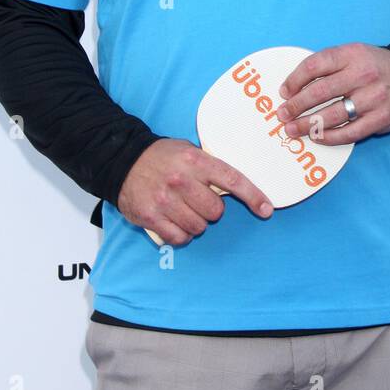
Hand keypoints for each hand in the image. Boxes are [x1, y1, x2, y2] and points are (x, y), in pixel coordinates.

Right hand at [117, 138, 273, 245]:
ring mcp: (165, 201)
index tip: (266, 209)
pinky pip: (180, 238)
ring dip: (195, 222)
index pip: (232, 180)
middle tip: (198, 200)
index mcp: (196, 161)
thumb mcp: (189, 151)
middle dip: (211, 209)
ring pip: (199, 227)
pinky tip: (174, 221)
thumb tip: (238, 187)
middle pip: (215, 211)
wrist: (123, 161)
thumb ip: (211, 167)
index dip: (253, 196)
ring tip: (183, 209)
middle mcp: (181, 181)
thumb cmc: (162, 157)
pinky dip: (181, 234)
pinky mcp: (151, 217)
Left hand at [276, 43, 389, 143]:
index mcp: (351, 54)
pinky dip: (329, 137)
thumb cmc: (373, 67)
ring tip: (293, 129)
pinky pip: (349, 132)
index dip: (295, 79)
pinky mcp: (380, 118)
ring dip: (307, 125)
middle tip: (283, 114)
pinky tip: (317, 137)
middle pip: (320, 92)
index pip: (315, 65)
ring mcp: (373, 97)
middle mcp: (362, 74)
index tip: (284, 91)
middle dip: (296, 105)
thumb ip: (328, 65)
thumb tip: (294, 87)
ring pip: (332, 115)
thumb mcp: (353, 54)